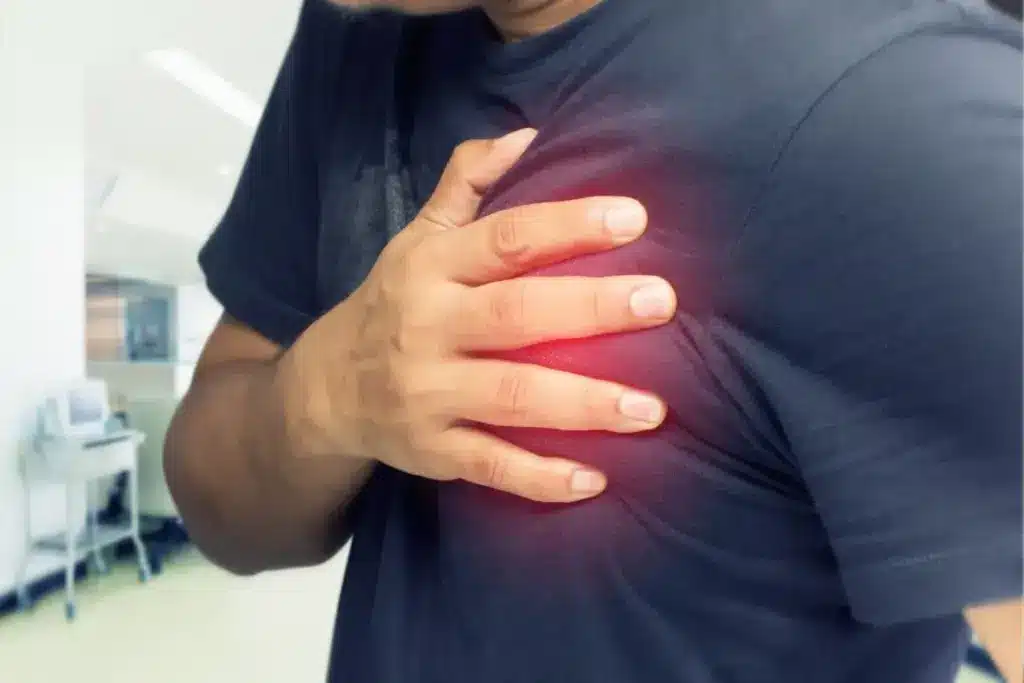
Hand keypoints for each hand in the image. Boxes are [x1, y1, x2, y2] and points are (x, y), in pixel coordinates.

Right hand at [288, 129, 676, 502]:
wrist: (325, 389)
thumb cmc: (392, 303)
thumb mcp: (418, 238)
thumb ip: (466, 185)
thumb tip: (525, 135)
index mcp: (432, 268)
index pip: (506, 240)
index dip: (568, 226)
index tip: (633, 219)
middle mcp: (427, 327)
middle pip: (516, 315)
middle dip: (591, 308)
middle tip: (662, 302)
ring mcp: (428, 393)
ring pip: (512, 397)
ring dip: (585, 403)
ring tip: (651, 408)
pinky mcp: (432, 451)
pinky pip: (491, 466)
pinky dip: (541, 478)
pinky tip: (595, 480)